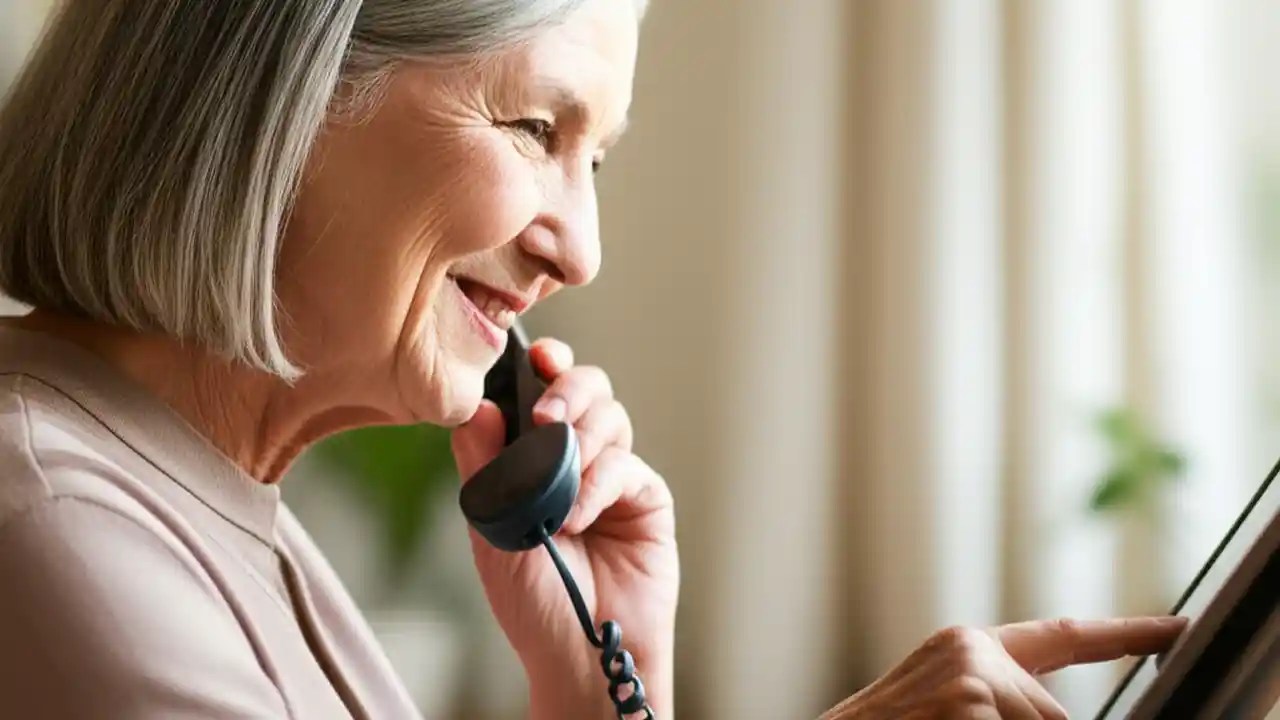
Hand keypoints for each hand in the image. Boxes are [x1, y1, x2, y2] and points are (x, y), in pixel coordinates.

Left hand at [451, 338, 678, 719]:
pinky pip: (625, 465)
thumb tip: (478, 407)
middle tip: (549, 415)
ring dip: (583, 440)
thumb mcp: (490, 528)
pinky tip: (579, 517)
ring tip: (559, 487)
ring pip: (611, 417)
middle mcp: (576, 457)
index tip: (537, 355)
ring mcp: (613, 474)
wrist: (578, 650)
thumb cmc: (532, 599)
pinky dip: (599, 484)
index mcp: (534, 456)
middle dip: (569, 389)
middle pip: (586, 387)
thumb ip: (485, 466)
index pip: (541, 391)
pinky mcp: (645, 496)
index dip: (544, 365)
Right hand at [820, 616, 1187, 718]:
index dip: (1124, 634)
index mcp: (968, 648)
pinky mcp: (971, 697)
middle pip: (1053, 715)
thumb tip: (1052, 708)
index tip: (1175, 627)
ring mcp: (971, 672)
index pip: (1062, 638)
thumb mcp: (948, 710)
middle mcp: (972, 647)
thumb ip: (1003, 698)